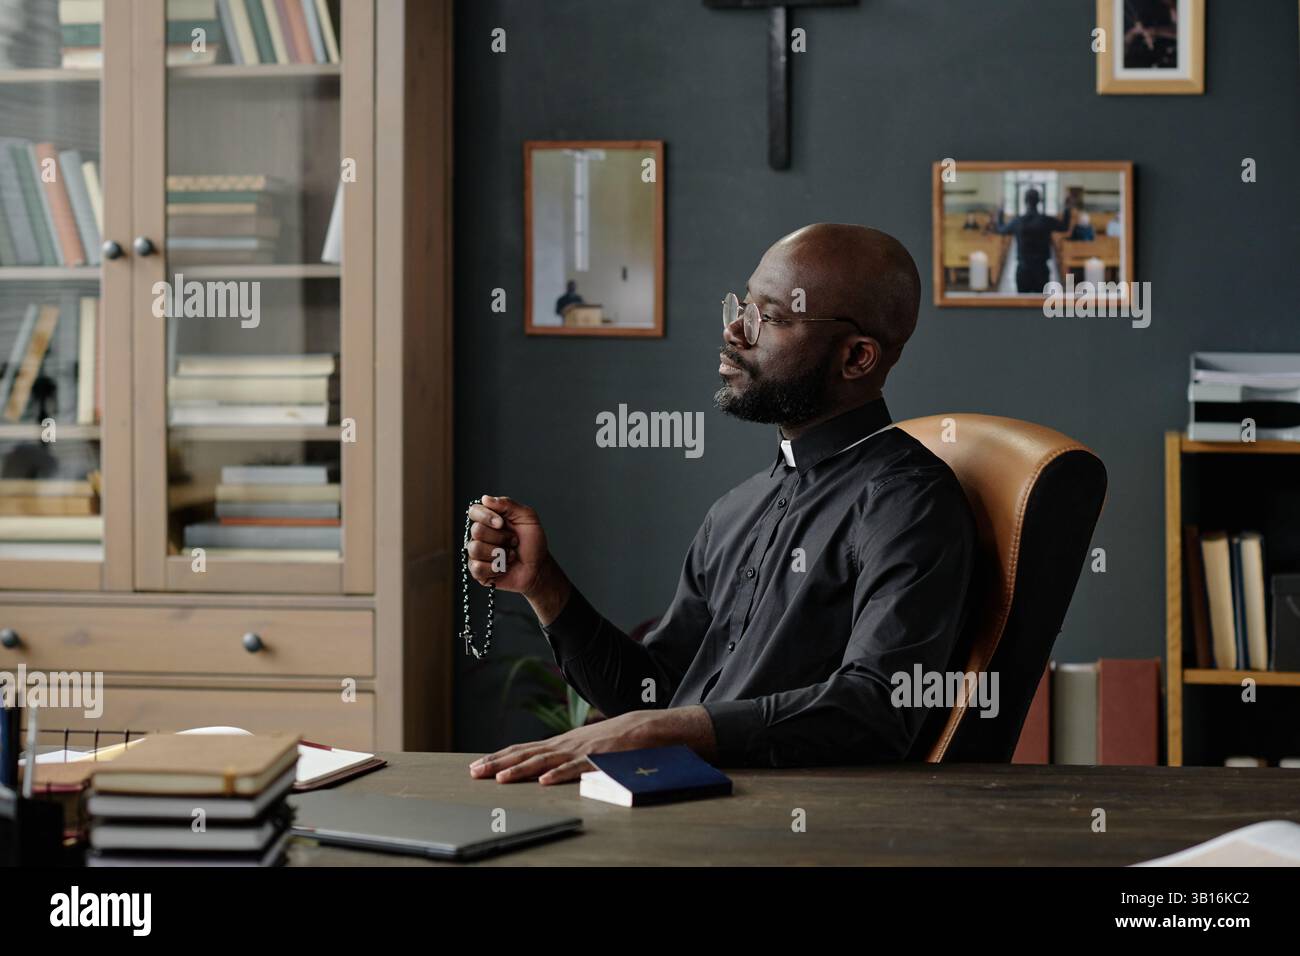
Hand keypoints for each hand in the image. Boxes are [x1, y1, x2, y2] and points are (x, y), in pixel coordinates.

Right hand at [465, 495, 548, 594]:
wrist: (538, 566)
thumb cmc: (532, 541)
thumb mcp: (527, 517)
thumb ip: (508, 504)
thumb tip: (485, 498)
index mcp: (488, 519)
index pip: (474, 511)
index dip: (486, 516)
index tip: (501, 523)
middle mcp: (479, 535)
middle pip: (477, 531)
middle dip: (500, 537)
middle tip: (513, 541)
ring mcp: (476, 553)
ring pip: (476, 549)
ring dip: (499, 553)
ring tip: (510, 554)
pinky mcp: (477, 571)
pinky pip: (477, 568)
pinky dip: (495, 568)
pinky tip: (503, 567)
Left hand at [468, 710, 663, 784]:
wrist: (643, 726)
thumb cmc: (614, 738)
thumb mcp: (584, 745)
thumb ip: (565, 755)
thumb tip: (545, 767)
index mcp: (560, 743)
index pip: (523, 749)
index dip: (499, 757)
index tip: (478, 765)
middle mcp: (564, 744)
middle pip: (526, 754)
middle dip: (498, 763)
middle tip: (474, 772)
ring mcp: (579, 751)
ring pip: (544, 761)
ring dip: (521, 770)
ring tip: (500, 778)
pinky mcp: (596, 758)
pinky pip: (575, 768)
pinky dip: (559, 775)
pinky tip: (544, 782)